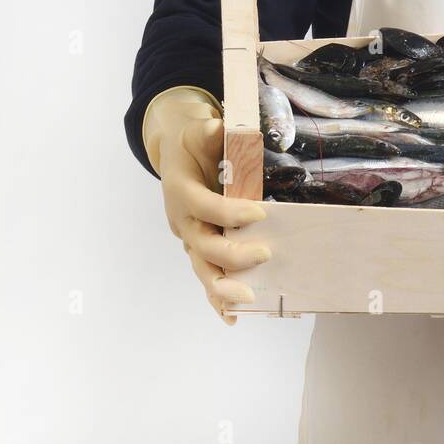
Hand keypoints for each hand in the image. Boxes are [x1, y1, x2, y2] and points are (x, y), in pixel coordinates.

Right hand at [144, 88, 269, 324]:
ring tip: (248, 299)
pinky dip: (216, 299)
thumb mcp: (198, 129)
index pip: (204, 205)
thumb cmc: (193, 142)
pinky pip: (206, 276)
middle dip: (233, 253)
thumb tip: (220, 127)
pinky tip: (232, 317)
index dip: (228, 211)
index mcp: (181, 190)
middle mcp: (183, 219)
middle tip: (266, 253)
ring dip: (223, 286)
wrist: (176, 155)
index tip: (260, 212)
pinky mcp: (198, 249)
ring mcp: (189, 238)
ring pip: (202, 268)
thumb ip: (209, 130)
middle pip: (203, 244)